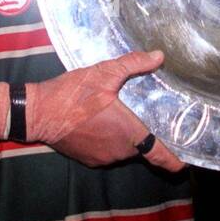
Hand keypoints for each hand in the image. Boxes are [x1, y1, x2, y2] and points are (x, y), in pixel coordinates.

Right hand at [32, 51, 183, 172]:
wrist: (36, 113)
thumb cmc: (72, 94)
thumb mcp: (104, 73)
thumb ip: (134, 64)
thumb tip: (159, 55)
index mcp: (127, 132)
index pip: (157, 154)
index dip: (172, 161)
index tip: (183, 165)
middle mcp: (118, 150)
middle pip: (140, 147)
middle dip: (143, 134)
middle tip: (141, 115)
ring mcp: (102, 158)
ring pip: (123, 149)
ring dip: (124, 136)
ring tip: (116, 115)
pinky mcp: (88, 159)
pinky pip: (107, 151)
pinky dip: (109, 141)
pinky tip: (100, 123)